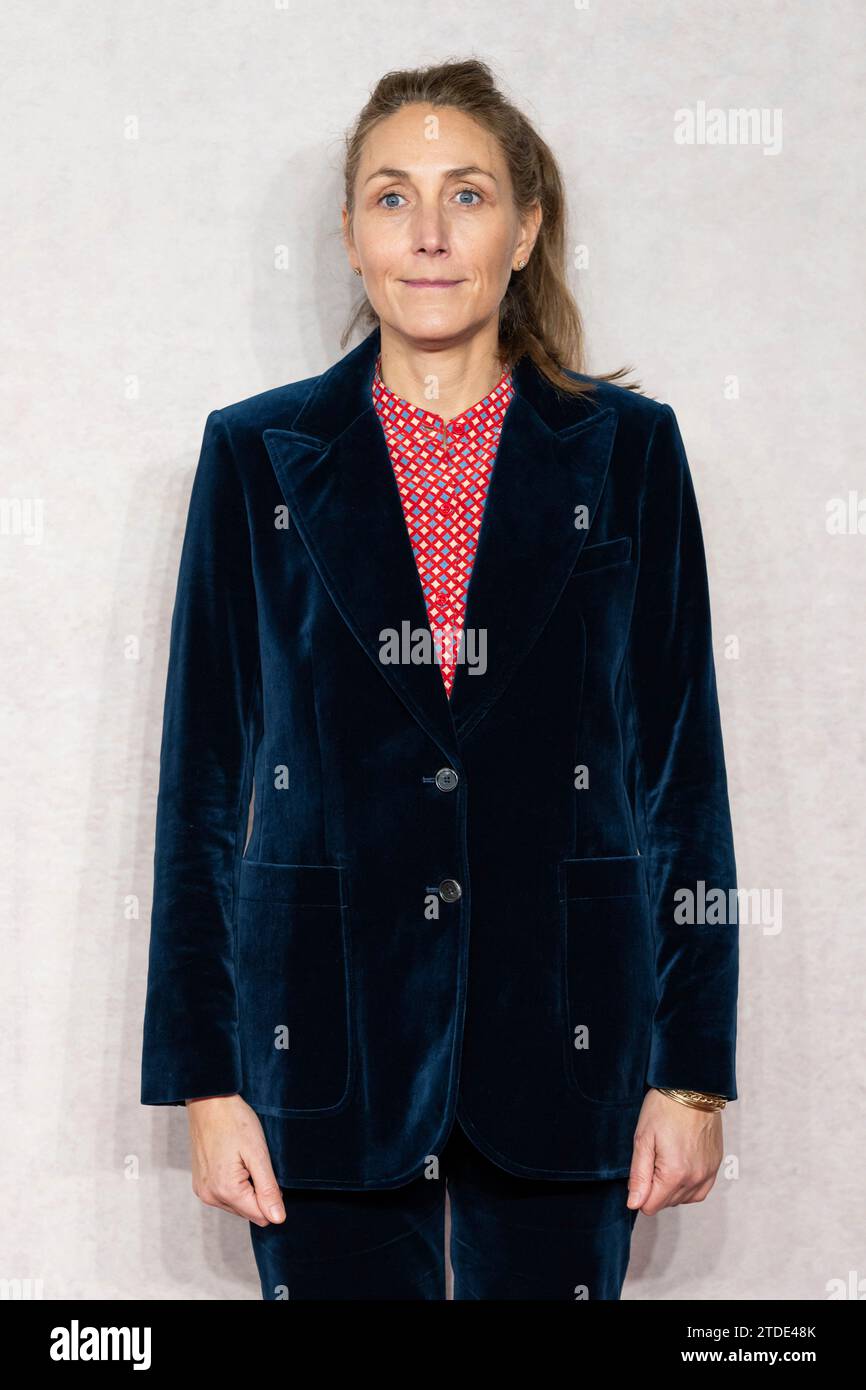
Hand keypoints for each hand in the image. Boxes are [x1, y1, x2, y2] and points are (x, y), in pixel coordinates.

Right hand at [186, 1094, 286, 1226]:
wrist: (208, 1100)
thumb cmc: (234, 1121)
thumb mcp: (258, 1153)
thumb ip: (268, 1188)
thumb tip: (278, 1219)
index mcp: (225, 1191)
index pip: (261, 1216)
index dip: (272, 1196)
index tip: (268, 1170)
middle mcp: (210, 1196)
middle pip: (249, 1211)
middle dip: (259, 1191)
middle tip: (255, 1162)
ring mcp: (203, 1191)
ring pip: (238, 1204)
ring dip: (247, 1187)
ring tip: (243, 1159)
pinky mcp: (200, 1184)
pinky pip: (225, 1195)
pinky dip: (235, 1183)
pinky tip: (233, 1161)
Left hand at [627, 1088, 723, 1215]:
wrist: (693, 1088)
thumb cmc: (665, 1108)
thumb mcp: (643, 1139)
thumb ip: (639, 1176)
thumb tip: (634, 1204)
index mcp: (675, 1174)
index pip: (650, 1206)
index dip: (639, 1191)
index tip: (640, 1168)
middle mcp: (695, 1178)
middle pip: (667, 1203)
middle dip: (655, 1188)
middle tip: (653, 1157)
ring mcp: (708, 1173)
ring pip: (683, 1199)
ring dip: (671, 1188)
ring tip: (666, 1159)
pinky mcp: (715, 1166)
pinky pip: (700, 1191)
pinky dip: (688, 1186)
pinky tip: (680, 1168)